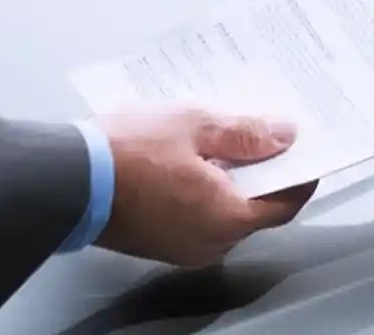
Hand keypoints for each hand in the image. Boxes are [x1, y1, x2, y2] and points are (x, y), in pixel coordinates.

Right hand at [94, 108, 316, 266]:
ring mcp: (181, 247)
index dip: (300, 175)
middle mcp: (209, 243)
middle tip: (265, 133)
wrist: (65, 179)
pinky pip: (195, 215)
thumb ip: (246, 134)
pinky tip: (193, 157)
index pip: (284, 204)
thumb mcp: (195, 126)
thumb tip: (285, 136)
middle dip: (261, 171)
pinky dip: (203, 190)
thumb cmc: (127, 152)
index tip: (308, 151)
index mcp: (227, 219)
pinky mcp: (158, 242)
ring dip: (229, 179)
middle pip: (253, 208)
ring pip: (222, 211)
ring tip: (225, 137)